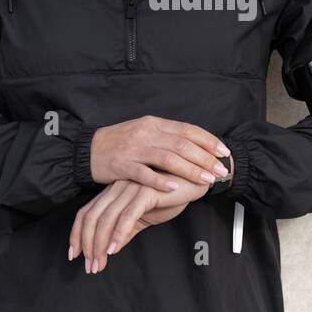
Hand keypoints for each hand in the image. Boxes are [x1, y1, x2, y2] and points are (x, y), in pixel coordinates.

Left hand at [68, 176, 211, 272]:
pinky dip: (118, 233)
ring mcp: (131, 188)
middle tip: (90, 267)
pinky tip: (115, 249)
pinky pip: (128, 215)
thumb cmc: (173, 194)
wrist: (197, 179)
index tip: (75, 256)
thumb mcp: (146, 215)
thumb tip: (112, 247)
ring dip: (100, 244)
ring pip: (106, 218)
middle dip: (87, 244)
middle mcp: (118, 188)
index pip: (87, 213)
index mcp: (115, 192)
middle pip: (92, 217)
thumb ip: (128, 228)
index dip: (77, 234)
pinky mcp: (146, 191)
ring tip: (100, 263)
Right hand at [88, 115, 230, 191]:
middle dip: (204, 158)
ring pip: (167, 159)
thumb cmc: (120, 142)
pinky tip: (174, 188)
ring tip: (205, 180)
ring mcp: (134, 149)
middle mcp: (146, 133)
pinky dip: (160, 181)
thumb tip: (195, 144)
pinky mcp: (122, 166)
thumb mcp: (144, 132)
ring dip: (190, 170)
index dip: (207, 140)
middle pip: (181, 144)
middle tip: (220, 170)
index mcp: (154, 123)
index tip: (223, 151)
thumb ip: (166, 136)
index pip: (187, 129)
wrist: (88, 150)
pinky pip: (144, 174)